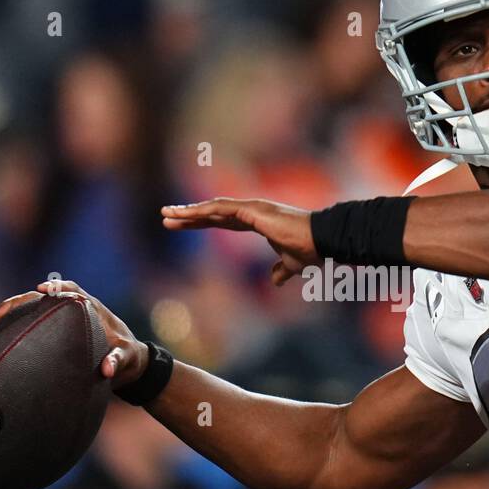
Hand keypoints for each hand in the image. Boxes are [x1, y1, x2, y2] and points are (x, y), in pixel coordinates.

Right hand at [0, 279, 148, 388]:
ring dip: (9, 315)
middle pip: (41, 299)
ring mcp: (60, 322)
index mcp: (91, 309)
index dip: (57, 288)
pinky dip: (12, 330)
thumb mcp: (127, 359)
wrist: (128, 366)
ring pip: (31, 311)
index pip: (73, 291)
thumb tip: (107, 369)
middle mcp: (73, 312)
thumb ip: (119, 361)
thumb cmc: (129, 358)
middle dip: (18, 303)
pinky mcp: (53, 334)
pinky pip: (30, 326)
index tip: (42, 289)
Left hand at [161, 198, 318, 285]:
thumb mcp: (291, 265)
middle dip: (188, 216)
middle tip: (165, 217)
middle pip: (212, 213)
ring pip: (212, 208)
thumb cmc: (310, 250)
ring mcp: (251, 208)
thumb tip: (275, 280)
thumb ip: (281, 271)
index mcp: (257, 222)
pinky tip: (186, 214)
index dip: (202, 223)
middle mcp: (252, 211)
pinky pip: (222, 209)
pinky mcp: (253, 210)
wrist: (323, 241)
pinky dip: (203, 210)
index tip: (182, 226)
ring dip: (188, 212)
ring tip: (167, 215)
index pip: (222, 221)